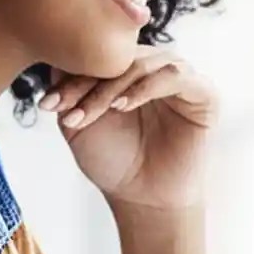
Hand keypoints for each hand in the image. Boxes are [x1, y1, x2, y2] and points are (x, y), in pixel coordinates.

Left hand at [41, 46, 217, 210]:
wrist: (142, 198)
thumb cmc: (113, 161)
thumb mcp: (79, 122)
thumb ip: (68, 89)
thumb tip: (53, 56)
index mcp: (129, 68)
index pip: (100, 56)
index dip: (73, 75)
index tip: (48, 105)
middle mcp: (156, 67)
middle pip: (121, 55)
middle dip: (91, 82)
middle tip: (68, 110)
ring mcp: (182, 78)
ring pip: (145, 62)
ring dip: (115, 85)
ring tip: (100, 110)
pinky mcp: (204, 93)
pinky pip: (176, 75)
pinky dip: (146, 87)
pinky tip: (123, 107)